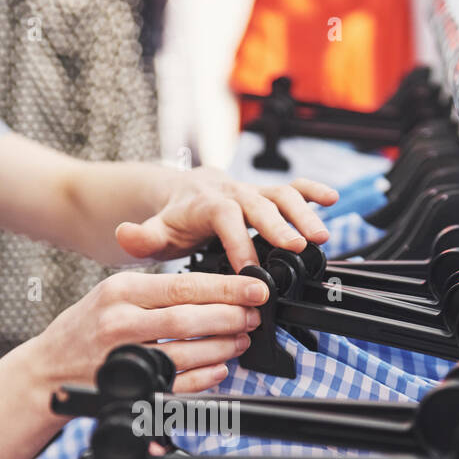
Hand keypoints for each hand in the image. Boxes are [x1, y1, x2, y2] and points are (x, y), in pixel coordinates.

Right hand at [27, 270, 268, 397]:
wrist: (47, 371)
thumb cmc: (85, 329)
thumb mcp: (112, 294)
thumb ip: (156, 291)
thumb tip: (213, 290)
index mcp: (121, 291)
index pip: (185, 285)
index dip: (228, 288)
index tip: (257, 287)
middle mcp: (120, 321)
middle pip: (190, 318)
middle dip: (231, 317)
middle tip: (254, 316)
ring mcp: (124, 357)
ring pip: (187, 352)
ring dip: (223, 347)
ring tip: (242, 339)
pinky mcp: (128, 386)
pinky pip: (176, 384)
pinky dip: (204, 377)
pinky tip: (220, 368)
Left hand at [115, 168, 339, 271]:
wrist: (181, 195)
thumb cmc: (171, 221)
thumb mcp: (152, 233)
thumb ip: (142, 237)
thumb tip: (126, 234)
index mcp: (205, 204)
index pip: (224, 218)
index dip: (238, 241)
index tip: (250, 270)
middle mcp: (232, 192)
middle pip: (259, 203)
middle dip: (280, 224)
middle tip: (299, 247)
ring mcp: (252, 192)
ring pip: (282, 194)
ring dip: (304, 212)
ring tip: (321, 237)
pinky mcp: (267, 194)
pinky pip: (292, 188)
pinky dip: (313, 191)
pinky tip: (332, 200)